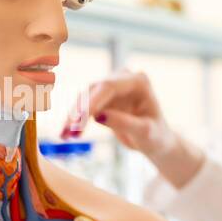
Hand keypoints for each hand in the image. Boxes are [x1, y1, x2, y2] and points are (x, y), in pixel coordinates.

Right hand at [63, 69, 204, 186]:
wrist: (155, 142)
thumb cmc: (156, 136)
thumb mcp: (146, 133)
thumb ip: (125, 123)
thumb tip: (98, 116)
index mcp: (138, 81)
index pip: (109, 87)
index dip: (91, 102)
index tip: (78, 120)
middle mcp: (123, 78)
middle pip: (94, 90)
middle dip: (79, 111)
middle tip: (70, 131)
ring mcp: (111, 86)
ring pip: (84, 97)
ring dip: (73, 117)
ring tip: (65, 135)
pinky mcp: (101, 97)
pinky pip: (82, 106)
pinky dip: (74, 120)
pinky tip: (65, 134)